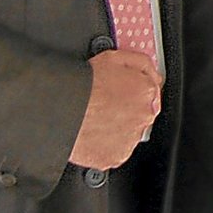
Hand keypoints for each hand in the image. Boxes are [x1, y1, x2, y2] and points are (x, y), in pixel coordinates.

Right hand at [69, 49, 161, 169]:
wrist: (61, 111)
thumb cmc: (83, 85)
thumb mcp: (113, 57)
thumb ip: (141, 64)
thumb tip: (152, 73)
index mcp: (146, 91)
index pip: (150, 93)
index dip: (133, 92)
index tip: (122, 95)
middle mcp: (144, 116)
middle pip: (140, 113)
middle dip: (125, 110)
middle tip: (104, 107)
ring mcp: (131, 137)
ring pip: (128, 133)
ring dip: (116, 128)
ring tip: (95, 120)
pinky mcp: (117, 155)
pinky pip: (115, 151)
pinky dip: (106, 145)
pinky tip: (93, 133)